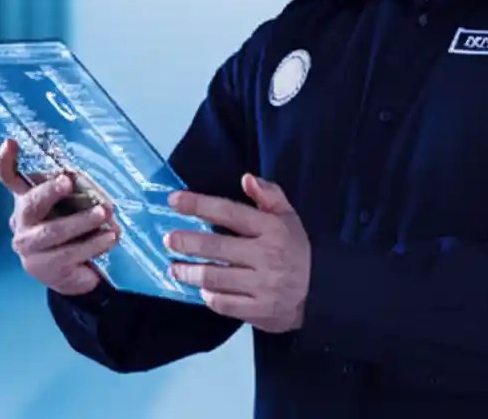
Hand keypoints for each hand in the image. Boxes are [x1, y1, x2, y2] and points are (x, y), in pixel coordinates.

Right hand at [0, 138, 119, 296]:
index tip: (11, 142)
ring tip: (105, 213)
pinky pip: (70, 254)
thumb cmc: (74, 231)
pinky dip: (93, 244)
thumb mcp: (74, 207)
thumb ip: (77, 193)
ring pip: (54, 232)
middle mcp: (22, 223)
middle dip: (49, 191)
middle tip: (68, 181)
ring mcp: (30, 248)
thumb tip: (95, 186)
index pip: (9, 178)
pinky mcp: (45, 269)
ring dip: (82, 221)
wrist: (74, 275)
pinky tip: (110, 237)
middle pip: (31, 204)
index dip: (6, 161)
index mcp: (27, 200)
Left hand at [165, 174, 309, 333]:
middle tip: (168, 239)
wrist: (319, 293)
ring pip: (215, 277)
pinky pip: (223, 303)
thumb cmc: (296, 251)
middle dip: (187, 242)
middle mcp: (267, 256)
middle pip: (217, 247)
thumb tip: (246, 178)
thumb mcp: (289, 218)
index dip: (199, 204)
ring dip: (189, 272)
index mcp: (272, 229)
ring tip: (175, 268)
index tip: (174, 200)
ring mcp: (262, 285)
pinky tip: (201, 289)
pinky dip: (208, 296)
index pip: (230, 212)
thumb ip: (269, 195)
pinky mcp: (259, 310)